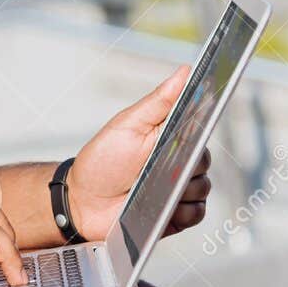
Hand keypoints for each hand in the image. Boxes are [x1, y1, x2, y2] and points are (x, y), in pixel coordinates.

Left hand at [68, 67, 212, 241]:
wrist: (83, 200)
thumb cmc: (101, 160)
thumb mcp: (127, 125)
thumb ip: (158, 101)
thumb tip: (184, 71)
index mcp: (170, 137)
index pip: (201, 128)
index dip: (201, 128)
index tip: (192, 130)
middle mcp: (179, 162)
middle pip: (204, 160)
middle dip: (184, 162)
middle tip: (158, 164)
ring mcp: (180, 189)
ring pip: (203, 187)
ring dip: (180, 188)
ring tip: (151, 187)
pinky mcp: (178, 214)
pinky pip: (197, 212)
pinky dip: (181, 210)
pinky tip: (160, 206)